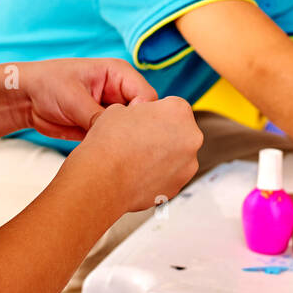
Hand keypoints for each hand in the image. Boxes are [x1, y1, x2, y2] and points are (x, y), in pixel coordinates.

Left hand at [18, 58, 156, 140]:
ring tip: (109, 151)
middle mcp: (120, 92)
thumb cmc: (48, 84)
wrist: (26, 99)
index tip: (128, 130)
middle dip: (136, 132)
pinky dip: (113, 149)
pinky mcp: (103, 128)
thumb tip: (118, 134)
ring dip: (123, 142)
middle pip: (144, 116)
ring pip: (132, 131)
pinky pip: (117, 141)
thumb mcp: (74, 98)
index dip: (143, 115)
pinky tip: (104, 155)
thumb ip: (98, 115)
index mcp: (119, 74)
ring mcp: (113, 111)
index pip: (147, 96)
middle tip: (121, 145)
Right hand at [73, 96, 202, 212]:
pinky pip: (170, 176)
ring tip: (135, 159)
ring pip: (177, 155)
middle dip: (163, 135)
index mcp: (179, 111)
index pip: (173, 106)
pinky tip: (138, 174)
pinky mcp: (178, 186)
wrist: (101, 181)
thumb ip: (140, 110)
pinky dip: (158, 175)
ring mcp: (188, 165)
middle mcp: (191, 137)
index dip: (155, 114)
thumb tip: (141, 117)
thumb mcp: (120, 109)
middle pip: (179, 131)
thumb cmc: (109, 143)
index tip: (142, 122)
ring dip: (162, 156)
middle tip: (138, 141)